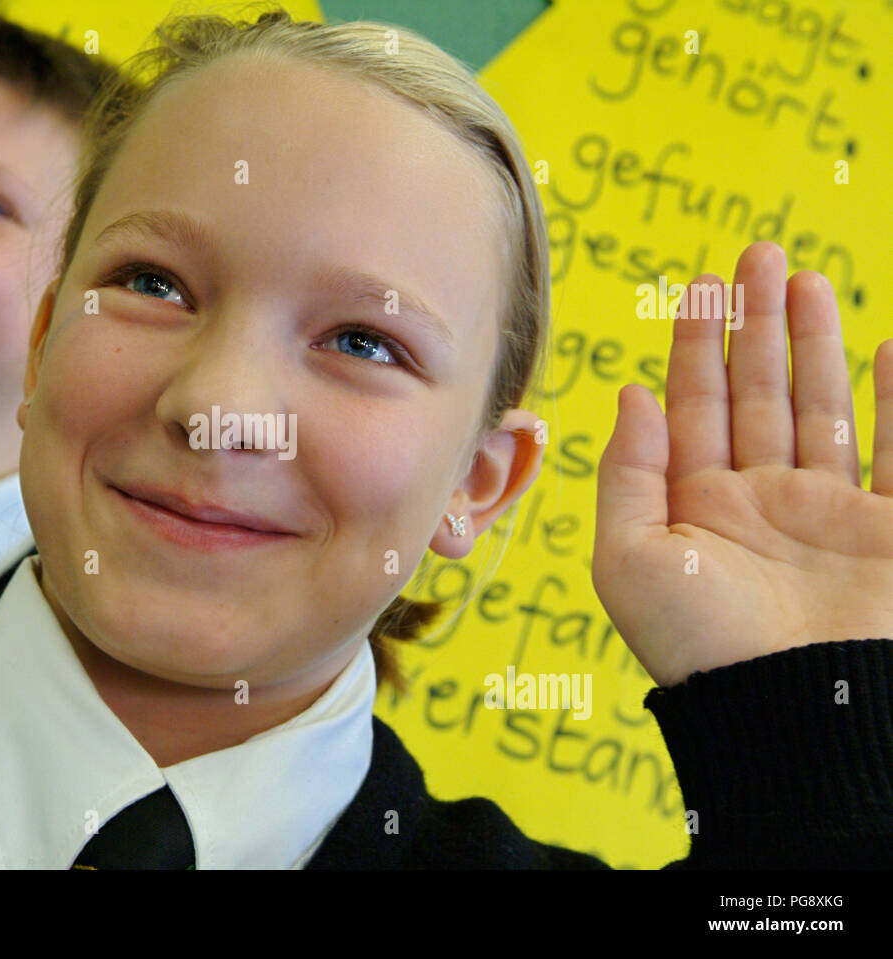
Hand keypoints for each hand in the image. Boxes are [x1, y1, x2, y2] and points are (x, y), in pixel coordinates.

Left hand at [591, 241, 892, 686]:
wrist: (793, 712)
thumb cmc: (702, 645)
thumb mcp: (631, 560)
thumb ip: (627, 475)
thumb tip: (629, 395)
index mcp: (698, 506)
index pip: (696, 405)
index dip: (697, 343)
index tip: (699, 284)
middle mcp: (763, 501)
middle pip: (759, 391)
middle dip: (756, 323)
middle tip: (757, 253)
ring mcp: (830, 512)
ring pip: (823, 406)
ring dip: (816, 342)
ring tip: (805, 278)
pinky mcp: (889, 530)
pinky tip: (892, 341)